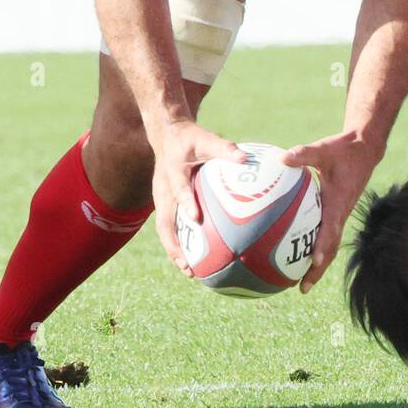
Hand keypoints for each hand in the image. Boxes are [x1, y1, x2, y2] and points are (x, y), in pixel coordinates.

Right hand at [153, 119, 244, 275]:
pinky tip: (198, 258)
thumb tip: (245, 159)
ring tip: (191, 273)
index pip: (178, 188)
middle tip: (188, 266)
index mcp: (172, 172)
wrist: (168, 135)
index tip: (196, 219)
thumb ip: (224, 148)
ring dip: (175, 251)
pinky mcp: (166, 204)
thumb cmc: (190, 138)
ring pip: (165, 229)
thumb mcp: (206, 138)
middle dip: (174, 246)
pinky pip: (172, 226)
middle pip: (163, 223)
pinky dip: (181, 243)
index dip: (185, 203)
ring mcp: (162, 199)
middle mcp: (163, 190)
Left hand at [283, 130, 379, 292]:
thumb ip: (303, 154)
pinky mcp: (337, 214)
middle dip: (317, 270)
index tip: (312, 261)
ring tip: (300, 284)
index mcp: (338, 202)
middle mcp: (340, 214)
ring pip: (329, 246)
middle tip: (302, 287)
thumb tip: (282, 158)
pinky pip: (326, 236)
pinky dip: (315, 250)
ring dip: (317, 266)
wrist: (363, 150)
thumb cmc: (342, 150)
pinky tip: (298, 257)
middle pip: (330, 248)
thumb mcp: (323, 149)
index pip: (330, 228)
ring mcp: (340, 216)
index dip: (322, 245)